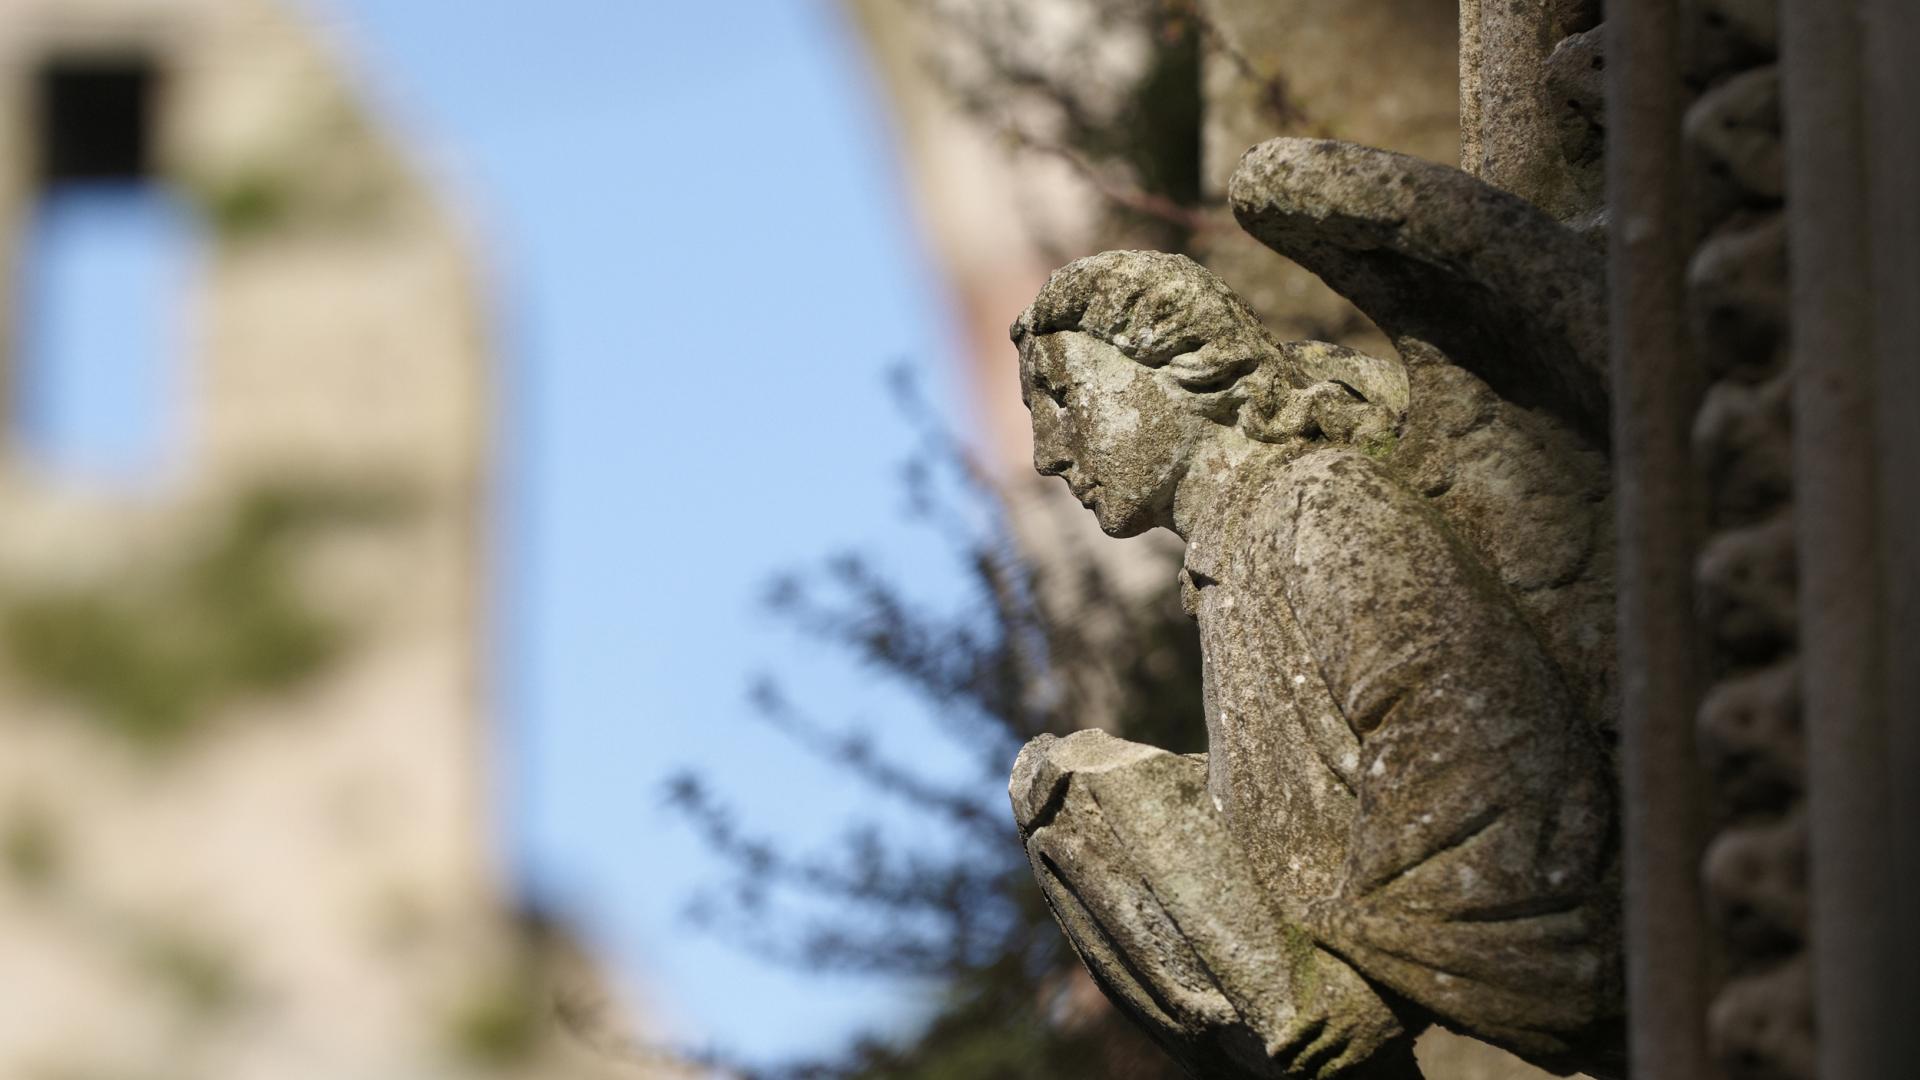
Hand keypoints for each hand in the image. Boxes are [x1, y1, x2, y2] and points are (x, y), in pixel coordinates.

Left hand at [1267, 948, 1408, 1078]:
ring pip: (1332, 1072)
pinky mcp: (1382, 1052)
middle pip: (1307, 1060)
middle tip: (1287, 1069)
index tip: (1273, 1053)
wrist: (1410, 972)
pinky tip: (1339, 1074)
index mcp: (1321, 1009)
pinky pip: (1358, 1074)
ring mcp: (1361, 1045)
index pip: (1290, 1041)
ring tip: (1310, 1075)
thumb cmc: (1366, 958)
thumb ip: (1312, 942)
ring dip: (1317, 1075)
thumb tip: (1296, 920)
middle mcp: (1337, 1032)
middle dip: (1294, 1067)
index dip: (1279, 1051)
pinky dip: (1345, 1077)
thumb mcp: (1332, 952)